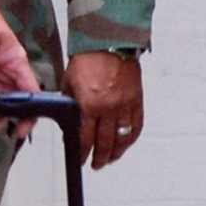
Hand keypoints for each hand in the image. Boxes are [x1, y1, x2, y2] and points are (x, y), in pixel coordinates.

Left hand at [63, 52, 143, 168]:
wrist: (108, 42)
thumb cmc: (88, 58)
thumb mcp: (69, 84)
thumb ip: (70, 106)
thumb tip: (69, 123)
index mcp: (90, 105)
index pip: (86, 139)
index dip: (82, 153)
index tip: (81, 158)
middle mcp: (109, 108)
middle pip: (105, 143)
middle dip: (99, 158)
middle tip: (96, 164)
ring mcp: (125, 105)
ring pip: (122, 139)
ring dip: (116, 153)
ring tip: (111, 158)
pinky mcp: (136, 100)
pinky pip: (136, 126)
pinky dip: (131, 138)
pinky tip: (126, 143)